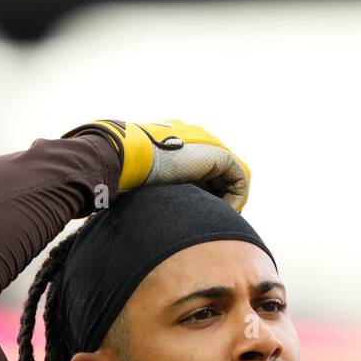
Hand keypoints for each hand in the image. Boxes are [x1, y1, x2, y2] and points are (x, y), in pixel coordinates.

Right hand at [61, 117, 250, 209]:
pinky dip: (235, 199)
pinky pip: (239, 179)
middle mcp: (195, 139)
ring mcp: (207, 144)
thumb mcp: (137, 183)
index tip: (196, 216)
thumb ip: (147, 190)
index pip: (201, 170)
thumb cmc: (121, 173)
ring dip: (228, 201)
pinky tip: (223, 214)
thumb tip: (129, 214)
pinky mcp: (218, 154)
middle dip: (219, 198)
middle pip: (219, 173)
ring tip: (218, 220)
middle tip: (212, 221)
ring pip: (231, 177)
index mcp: (176, 143)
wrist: (122, 158)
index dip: (205, 194)